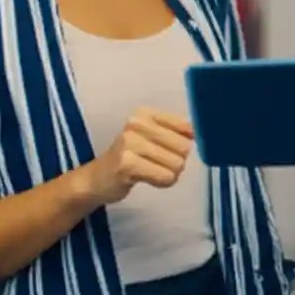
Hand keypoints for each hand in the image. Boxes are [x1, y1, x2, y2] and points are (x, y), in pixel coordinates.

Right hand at [78, 107, 195, 205]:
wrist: (95, 180)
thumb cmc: (129, 158)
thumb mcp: (150, 137)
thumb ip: (174, 132)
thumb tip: (199, 133)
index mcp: (145, 113)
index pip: (186, 127)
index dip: (184, 143)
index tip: (169, 150)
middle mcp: (136, 123)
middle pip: (184, 147)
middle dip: (176, 161)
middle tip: (157, 164)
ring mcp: (130, 143)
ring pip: (176, 163)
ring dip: (169, 174)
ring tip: (151, 172)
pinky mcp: (127, 164)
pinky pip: (165, 176)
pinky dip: (162, 182)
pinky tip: (147, 179)